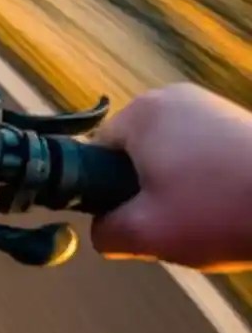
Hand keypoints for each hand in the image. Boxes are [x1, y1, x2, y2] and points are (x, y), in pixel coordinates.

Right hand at [91, 84, 251, 271]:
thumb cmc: (225, 211)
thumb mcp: (147, 234)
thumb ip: (105, 232)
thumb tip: (102, 230)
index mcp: (141, 113)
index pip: (96, 155)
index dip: (109, 193)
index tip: (138, 217)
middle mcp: (172, 97)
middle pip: (134, 156)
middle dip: (148, 192)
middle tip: (175, 221)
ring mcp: (210, 106)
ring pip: (169, 158)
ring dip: (179, 189)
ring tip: (208, 215)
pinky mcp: (237, 121)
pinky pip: (201, 155)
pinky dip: (208, 182)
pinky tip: (229, 204)